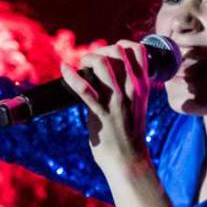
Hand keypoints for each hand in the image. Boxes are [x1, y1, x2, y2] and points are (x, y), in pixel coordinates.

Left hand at [61, 40, 155, 176]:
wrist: (129, 161)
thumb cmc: (129, 134)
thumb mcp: (136, 106)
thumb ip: (126, 89)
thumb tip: (106, 74)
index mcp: (142, 86)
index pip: (139, 50)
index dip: (121, 45)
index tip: (109, 55)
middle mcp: (132, 90)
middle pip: (118, 51)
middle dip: (99, 51)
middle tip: (89, 64)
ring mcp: (117, 102)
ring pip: (102, 64)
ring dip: (86, 60)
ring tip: (78, 68)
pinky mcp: (101, 114)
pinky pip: (84, 89)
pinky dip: (70, 76)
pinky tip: (64, 70)